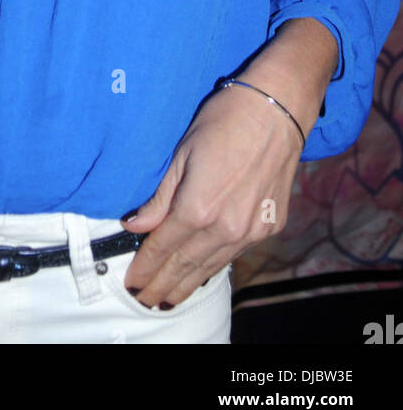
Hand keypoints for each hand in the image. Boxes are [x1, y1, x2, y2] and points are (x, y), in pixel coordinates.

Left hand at [119, 18, 337, 308]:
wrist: (277, 111)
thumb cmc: (224, 121)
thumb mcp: (182, 154)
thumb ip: (160, 198)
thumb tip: (135, 225)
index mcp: (198, 208)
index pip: (163, 247)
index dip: (145, 266)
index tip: (130, 281)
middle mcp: (226, 228)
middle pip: (186, 265)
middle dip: (162, 284)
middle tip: (143, 298)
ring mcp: (250, 231)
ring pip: (212, 267)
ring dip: (188, 284)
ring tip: (168, 297)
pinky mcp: (269, 228)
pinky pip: (234, 255)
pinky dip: (214, 268)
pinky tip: (203, 275)